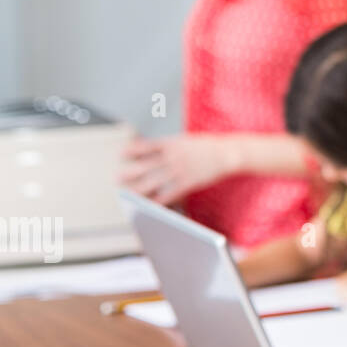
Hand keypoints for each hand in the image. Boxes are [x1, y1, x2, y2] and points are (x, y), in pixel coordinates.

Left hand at [119, 133, 233, 203]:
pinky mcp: (188, 182)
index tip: (122, 153)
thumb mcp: (188, 140)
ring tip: (128, 194)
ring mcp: (179, 170)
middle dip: (131, 173)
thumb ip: (172, 146)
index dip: (134, 150)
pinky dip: (158, 200)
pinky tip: (150, 205)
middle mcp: (173, 157)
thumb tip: (157, 150)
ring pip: (153, 181)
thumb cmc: (209, 146)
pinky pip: (168, 193)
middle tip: (118, 178)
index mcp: (173, 144)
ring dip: (139, 188)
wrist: (228, 153)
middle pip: (146, 166)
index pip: (148, 146)